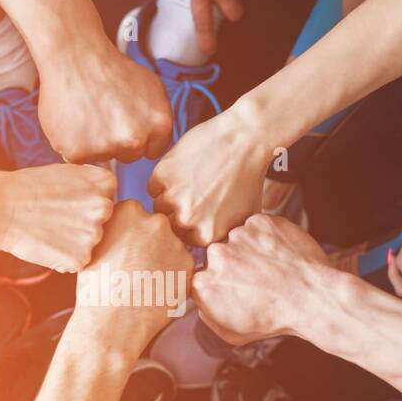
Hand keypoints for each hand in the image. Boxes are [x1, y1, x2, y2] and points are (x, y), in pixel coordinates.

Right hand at [0, 164, 116, 272]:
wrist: (0, 207)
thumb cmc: (28, 188)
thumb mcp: (66, 172)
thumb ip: (90, 183)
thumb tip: (104, 194)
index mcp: (105, 183)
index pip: (107, 198)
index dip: (86, 202)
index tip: (67, 202)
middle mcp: (104, 207)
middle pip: (102, 222)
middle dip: (84, 222)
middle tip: (57, 218)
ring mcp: (94, 234)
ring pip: (90, 242)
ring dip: (74, 241)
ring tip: (49, 230)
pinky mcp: (81, 257)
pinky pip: (78, 261)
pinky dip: (64, 257)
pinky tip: (47, 244)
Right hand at [37, 42, 171, 163]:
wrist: (75, 56)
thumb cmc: (111, 68)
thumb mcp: (152, 87)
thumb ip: (158, 117)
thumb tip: (156, 141)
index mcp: (159, 125)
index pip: (152, 150)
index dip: (137, 137)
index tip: (124, 121)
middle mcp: (135, 140)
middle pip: (128, 156)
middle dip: (117, 141)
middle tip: (102, 113)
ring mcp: (106, 148)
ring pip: (102, 157)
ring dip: (93, 143)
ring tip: (86, 113)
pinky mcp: (79, 152)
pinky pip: (77, 157)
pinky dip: (72, 143)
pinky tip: (72, 120)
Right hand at [73, 200, 194, 350]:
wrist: (112, 322)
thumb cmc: (97, 287)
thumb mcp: (94, 246)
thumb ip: (114, 229)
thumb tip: (123, 228)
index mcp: (129, 211)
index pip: (135, 215)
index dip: (129, 235)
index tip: (123, 251)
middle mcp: (155, 221)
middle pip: (156, 229)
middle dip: (149, 244)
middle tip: (135, 268)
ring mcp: (175, 243)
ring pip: (171, 248)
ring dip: (162, 261)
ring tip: (144, 283)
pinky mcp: (189, 266)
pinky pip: (181, 267)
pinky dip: (172, 278)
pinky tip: (156, 291)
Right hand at [149, 106, 269, 245]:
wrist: (244, 141)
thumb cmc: (247, 180)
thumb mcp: (243, 220)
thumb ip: (222, 241)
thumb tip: (207, 260)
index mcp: (206, 236)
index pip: (185, 241)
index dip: (192, 226)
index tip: (202, 210)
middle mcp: (188, 221)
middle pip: (170, 225)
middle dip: (180, 212)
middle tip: (197, 193)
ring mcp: (174, 197)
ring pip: (159, 207)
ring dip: (170, 196)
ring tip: (193, 181)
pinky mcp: (163, 175)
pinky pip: (154, 186)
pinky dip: (165, 179)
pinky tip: (186, 169)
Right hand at [193, 213, 329, 343]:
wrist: (312, 300)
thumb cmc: (275, 320)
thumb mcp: (233, 333)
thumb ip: (208, 315)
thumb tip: (201, 298)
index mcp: (203, 285)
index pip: (203, 276)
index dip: (221, 281)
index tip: (236, 285)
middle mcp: (216, 256)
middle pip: (218, 254)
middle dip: (234, 263)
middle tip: (257, 276)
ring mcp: (238, 236)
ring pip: (238, 238)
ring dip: (250, 249)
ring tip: (272, 267)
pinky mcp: (259, 222)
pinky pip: (257, 226)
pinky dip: (267, 237)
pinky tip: (279, 254)